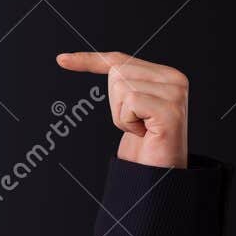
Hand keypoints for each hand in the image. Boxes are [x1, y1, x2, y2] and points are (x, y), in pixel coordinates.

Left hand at [56, 51, 187, 168]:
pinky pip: (130, 102)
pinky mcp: (169, 109)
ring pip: (121, 87)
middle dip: (114, 102)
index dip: (89, 60)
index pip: (120, 60)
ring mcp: (175, 93)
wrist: (159, 175)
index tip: (61, 60)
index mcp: (165, 75)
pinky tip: (145, 133)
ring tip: (141, 129)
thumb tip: (95, 63)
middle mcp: (174, 79)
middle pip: (117, 72)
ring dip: (121, 116)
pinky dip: (127, 122)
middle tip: (135, 123)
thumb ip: (124, 83)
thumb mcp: (129, 109)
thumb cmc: (143, 145)